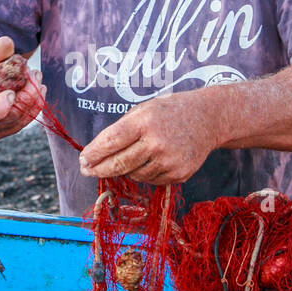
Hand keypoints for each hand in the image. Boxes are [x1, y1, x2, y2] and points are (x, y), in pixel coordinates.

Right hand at [0, 36, 43, 140]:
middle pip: (9, 116)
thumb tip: (6, 42)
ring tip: (35, 76)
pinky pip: (24, 121)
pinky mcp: (4, 131)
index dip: (1, 106)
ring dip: (34, 98)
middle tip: (34, 73)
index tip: (11, 91)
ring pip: (21, 119)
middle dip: (27, 94)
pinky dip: (33, 104)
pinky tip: (35, 88)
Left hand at [78, 91, 222, 185]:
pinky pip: (151, 181)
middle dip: (99, 169)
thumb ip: (122, 129)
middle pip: (119, 164)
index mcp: (145, 121)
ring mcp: (170, 161)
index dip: (93, 153)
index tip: (82, 160)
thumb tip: (96, 153)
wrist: (208, 119)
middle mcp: (157, 142)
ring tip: (128, 158)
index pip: (111, 141)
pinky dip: (144, 174)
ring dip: (124, 170)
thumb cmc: (170, 112)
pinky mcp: (179, 174)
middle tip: (87, 170)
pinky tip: (149, 161)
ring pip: (134, 175)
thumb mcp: (144, 109)